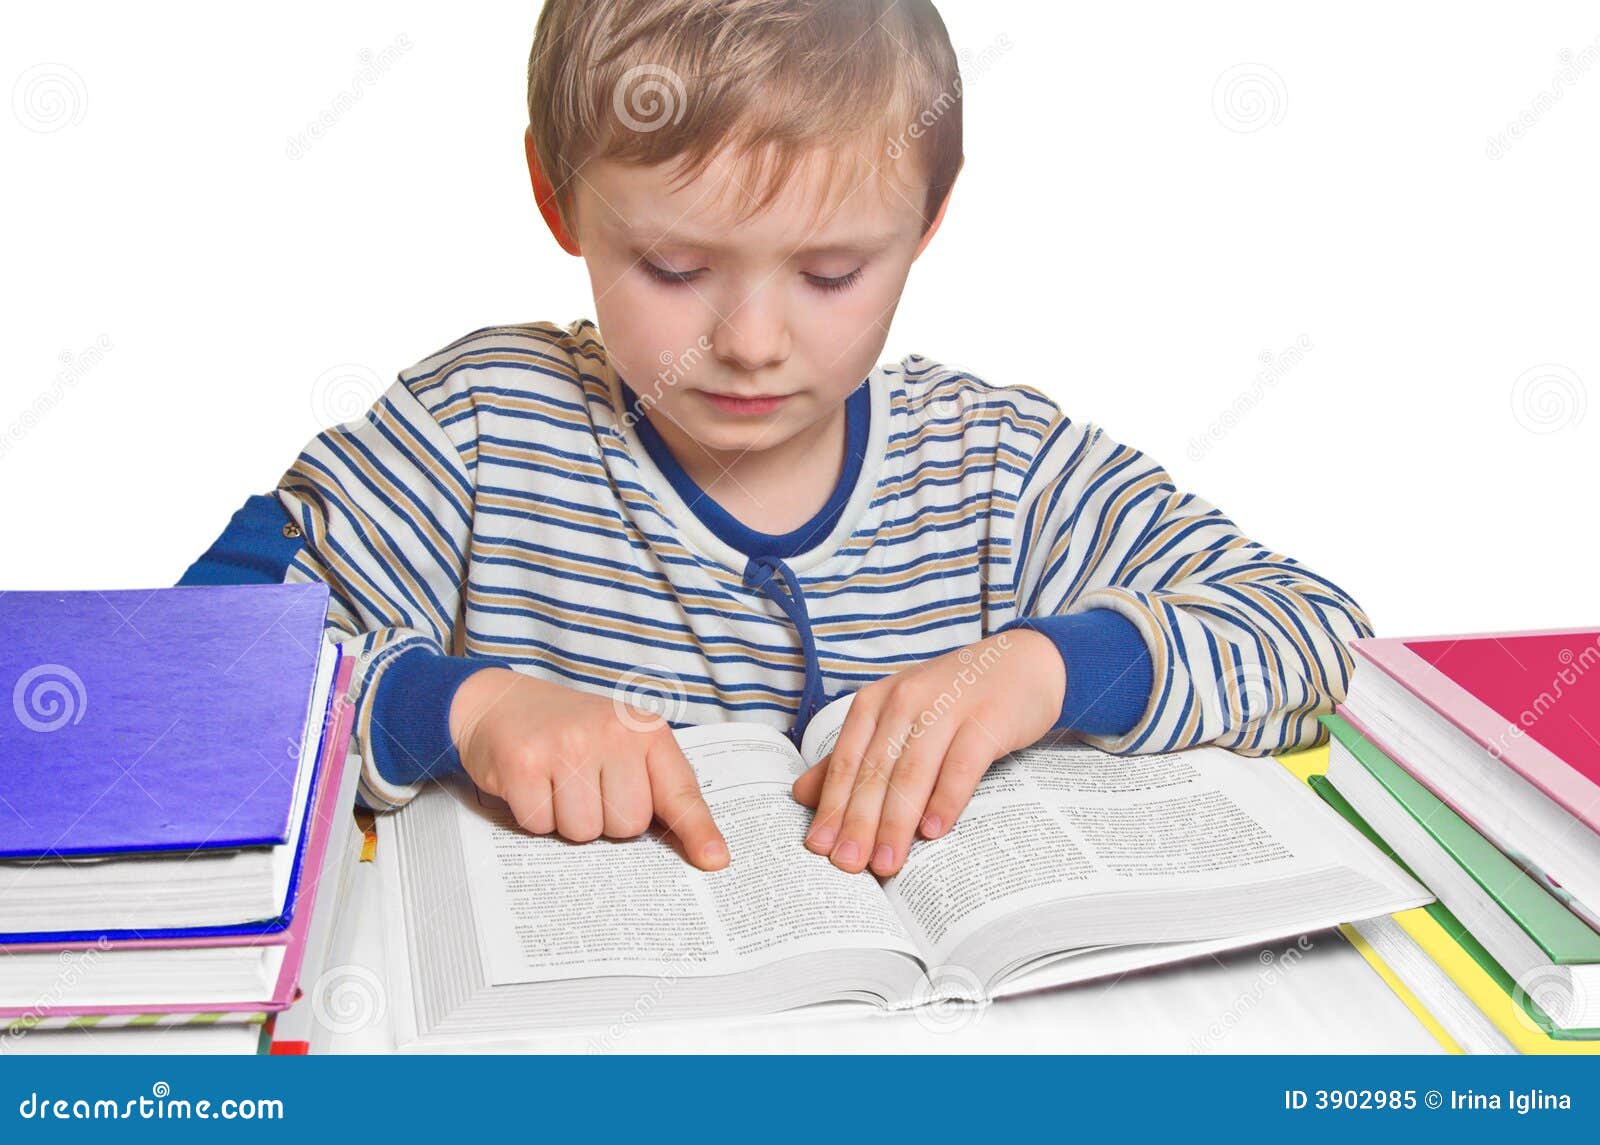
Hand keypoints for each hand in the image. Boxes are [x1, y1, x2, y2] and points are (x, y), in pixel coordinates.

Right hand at [448, 668, 728, 869]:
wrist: (502, 704)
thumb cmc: (571, 735)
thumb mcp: (622, 747)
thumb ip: (655, 790)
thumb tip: (702, 854)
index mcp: (645, 732)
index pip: (680, 791)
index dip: (698, 830)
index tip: (715, 861)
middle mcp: (612, 734)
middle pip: (627, 826)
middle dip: (605, 821)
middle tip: (586, 788)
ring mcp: (567, 745)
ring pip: (583, 833)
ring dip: (567, 822)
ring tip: (558, 785)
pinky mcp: (524, 762)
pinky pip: (541, 825)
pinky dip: (533, 816)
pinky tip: (532, 785)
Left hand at [790, 630, 1063, 876]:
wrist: (1025, 661)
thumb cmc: (954, 698)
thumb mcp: (898, 716)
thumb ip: (854, 754)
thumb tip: (802, 794)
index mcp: (876, 701)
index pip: (846, 761)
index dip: (832, 806)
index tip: (819, 848)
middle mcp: (905, 700)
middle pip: (875, 771)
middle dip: (859, 823)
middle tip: (848, 866)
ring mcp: (947, 707)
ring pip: (913, 772)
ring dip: (897, 822)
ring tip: (886, 863)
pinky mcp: (987, 718)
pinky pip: (961, 764)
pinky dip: (946, 799)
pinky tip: (934, 831)